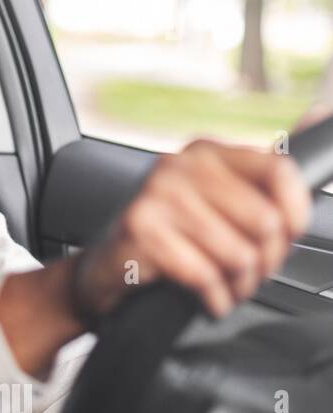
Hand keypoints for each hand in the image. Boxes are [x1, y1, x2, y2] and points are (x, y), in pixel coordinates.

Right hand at [71, 139, 310, 319]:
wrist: (102, 271)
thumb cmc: (165, 239)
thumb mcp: (213, 202)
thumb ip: (261, 177)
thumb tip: (321, 113)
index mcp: (204, 153)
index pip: (278, 169)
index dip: (296, 213)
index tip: (288, 236)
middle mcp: (178, 167)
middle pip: (264, 220)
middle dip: (266, 261)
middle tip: (249, 273)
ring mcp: (156, 197)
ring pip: (238, 253)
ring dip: (240, 285)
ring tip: (226, 287)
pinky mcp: (140, 231)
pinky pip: (205, 274)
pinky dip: (214, 299)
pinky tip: (208, 299)